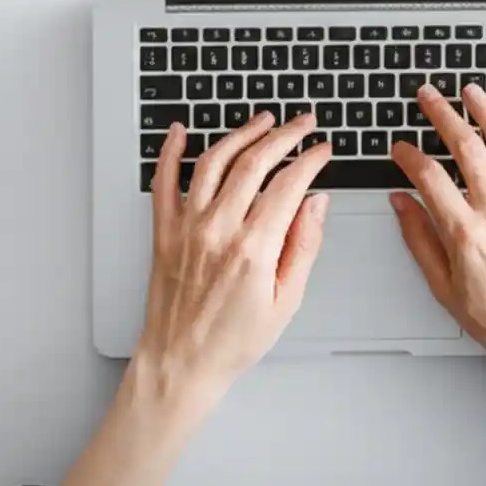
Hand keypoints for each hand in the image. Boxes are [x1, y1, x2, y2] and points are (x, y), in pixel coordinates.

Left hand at [140, 112, 331, 400]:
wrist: (180, 364)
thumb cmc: (233, 341)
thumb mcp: (287, 300)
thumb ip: (304, 245)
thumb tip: (316, 203)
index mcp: (253, 249)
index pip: (289, 184)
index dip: (310, 159)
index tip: (322, 150)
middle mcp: (218, 230)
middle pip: (254, 163)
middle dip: (284, 135)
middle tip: (301, 124)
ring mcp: (187, 228)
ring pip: (213, 162)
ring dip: (240, 134)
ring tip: (261, 121)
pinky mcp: (164, 232)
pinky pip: (163, 182)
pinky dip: (169, 152)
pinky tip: (180, 132)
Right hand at [390, 85, 485, 485]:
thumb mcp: (445, 289)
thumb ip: (420, 241)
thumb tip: (401, 203)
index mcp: (465, 233)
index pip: (429, 177)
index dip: (409, 156)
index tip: (401, 148)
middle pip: (465, 148)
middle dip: (442, 116)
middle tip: (429, 97)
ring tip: (471, 94)